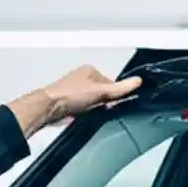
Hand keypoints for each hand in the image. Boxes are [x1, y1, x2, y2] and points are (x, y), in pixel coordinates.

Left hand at [8, 65, 141, 137]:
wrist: (49, 109)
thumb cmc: (70, 95)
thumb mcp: (100, 91)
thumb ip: (120, 88)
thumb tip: (138, 81)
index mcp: (90, 70)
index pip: (112, 82)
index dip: (115, 94)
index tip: (114, 101)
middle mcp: (82, 79)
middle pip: (104, 93)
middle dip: (105, 102)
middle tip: (101, 107)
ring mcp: (76, 91)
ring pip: (96, 102)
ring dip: (96, 109)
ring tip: (91, 112)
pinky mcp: (71, 103)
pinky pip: (87, 109)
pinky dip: (88, 113)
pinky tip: (86, 116)